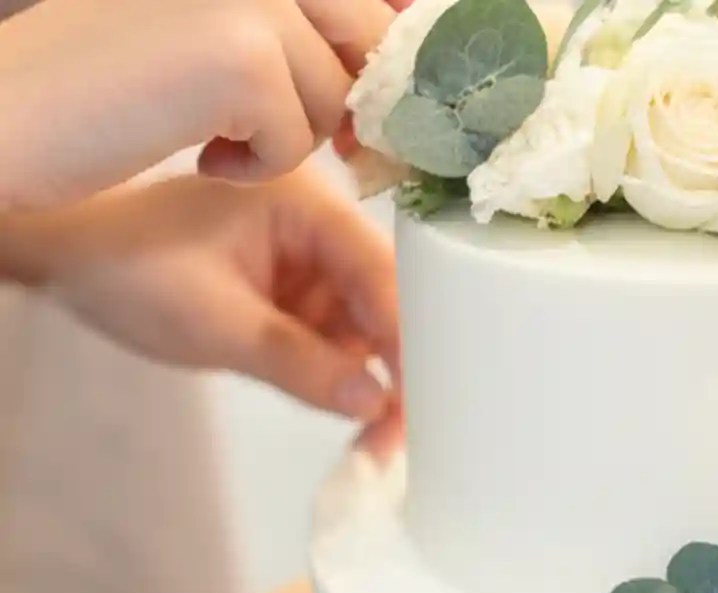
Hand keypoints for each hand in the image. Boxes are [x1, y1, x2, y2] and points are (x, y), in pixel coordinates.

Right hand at [0, 0, 395, 209]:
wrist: (8, 114)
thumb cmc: (106, 78)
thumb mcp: (215, 24)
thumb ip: (298, 21)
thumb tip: (399, 45)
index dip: (380, 54)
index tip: (360, 99)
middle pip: (370, 42)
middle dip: (348, 103)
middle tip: (290, 132)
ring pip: (336, 98)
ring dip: (290, 138)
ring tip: (216, 138)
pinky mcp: (242, 58)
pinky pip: (299, 140)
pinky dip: (258, 166)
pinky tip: (204, 157)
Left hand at [23, 169, 400, 419]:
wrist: (67, 262)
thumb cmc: (127, 271)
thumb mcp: (216, 324)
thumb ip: (299, 363)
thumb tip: (374, 403)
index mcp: (304, 205)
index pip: (377, 271)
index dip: (408, 335)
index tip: (427, 394)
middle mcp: (318, 227)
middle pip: (382, 301)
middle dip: (396, 367)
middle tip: (407, 434)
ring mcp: (307, 262)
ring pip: (363, 328)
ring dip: (371, 382)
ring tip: (380, 442)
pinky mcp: (294, 294)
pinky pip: (333, 339)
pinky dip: (341, 379)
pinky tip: (357, 420)